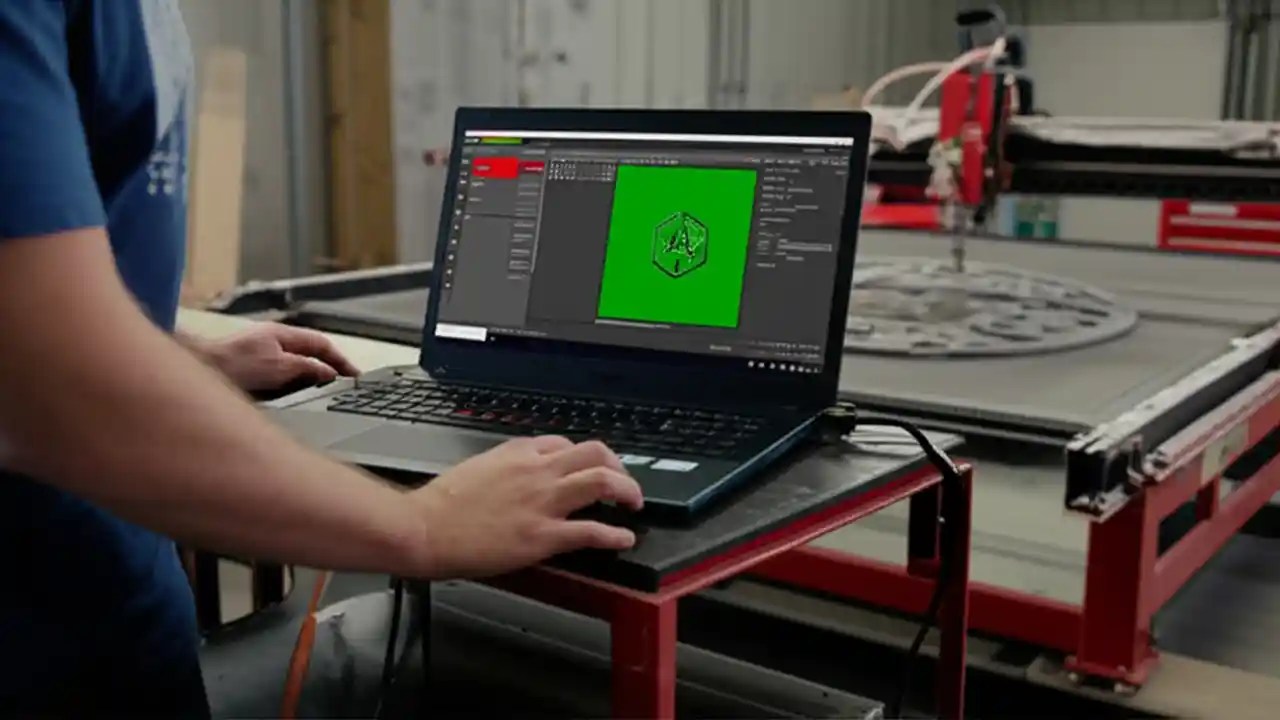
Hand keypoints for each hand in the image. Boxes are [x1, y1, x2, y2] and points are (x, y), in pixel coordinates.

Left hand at [199, 323, 360, 392]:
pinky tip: (290, 398)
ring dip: (307, 380)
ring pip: (294, 367)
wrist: (198, 370)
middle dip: (327, 370)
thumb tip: (327, 373)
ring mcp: (260, 355)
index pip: (322, 345)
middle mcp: (272, 342)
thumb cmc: (233, 364)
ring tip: (318, 395)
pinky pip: (279, 377)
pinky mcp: (249, 371)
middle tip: (341, 386)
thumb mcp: (279, 367)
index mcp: (283, 335)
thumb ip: (307, 369)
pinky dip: (290, 387)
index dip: (340, 361)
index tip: (354, 376)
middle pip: (309, 355)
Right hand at [408, 436, 643, 578]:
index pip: (567, 444)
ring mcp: (543, 502)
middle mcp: (537, 471)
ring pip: (602, 482)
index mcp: (519, 452)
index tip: (593, 469)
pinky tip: (624, 538)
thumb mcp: (479, 466)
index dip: (586, 458)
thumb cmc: (442, 504)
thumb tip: (525, 471)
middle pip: (596, 453)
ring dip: (627, 491)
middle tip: (625, 483)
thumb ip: (507, 466)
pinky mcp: (543, 535)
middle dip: (619, 466)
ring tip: (634, 503)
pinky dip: (615, 534)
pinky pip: (592, 530)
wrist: (423, 528)